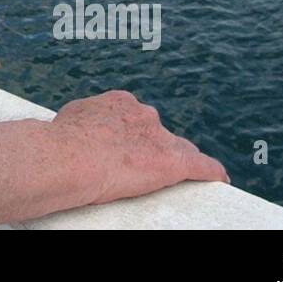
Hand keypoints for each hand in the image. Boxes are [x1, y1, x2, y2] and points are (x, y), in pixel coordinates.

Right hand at [50, 89, 229, 206]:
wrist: (68, 156)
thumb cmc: (62, 139)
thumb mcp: (73, 117)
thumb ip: (87, 119)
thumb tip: (81, 126)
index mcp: (121, 102)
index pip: (139, 119)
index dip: (136, 134)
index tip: (129, 147)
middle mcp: (144, 114)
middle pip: (161, 133)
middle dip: (154, 147)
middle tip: (141, 165)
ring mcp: (160, 137)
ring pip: (180, 149)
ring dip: (179, 160)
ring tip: (181, 176)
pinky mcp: (172, 162)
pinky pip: (201, 166)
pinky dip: (211, 172)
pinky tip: (220, 179)